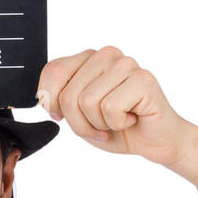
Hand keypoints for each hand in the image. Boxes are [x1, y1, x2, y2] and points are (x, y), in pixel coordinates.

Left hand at [37, 46, 195, 165]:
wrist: (154, 142)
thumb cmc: (117, 127)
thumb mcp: (78, 114)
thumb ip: (59, 98)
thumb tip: (43, 96)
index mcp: (88, 59)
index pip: (53, 72)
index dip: (52, 102)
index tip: (65, 116)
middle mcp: (107, 55)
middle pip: (67, 95)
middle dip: (79, 123)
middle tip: (100, 126)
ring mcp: (126, 64)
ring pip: (87, 102)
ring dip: (99, 124)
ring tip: (117, 121)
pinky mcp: (142, 79)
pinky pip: (110, 107)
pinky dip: (118, 123)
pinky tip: (132, 118)